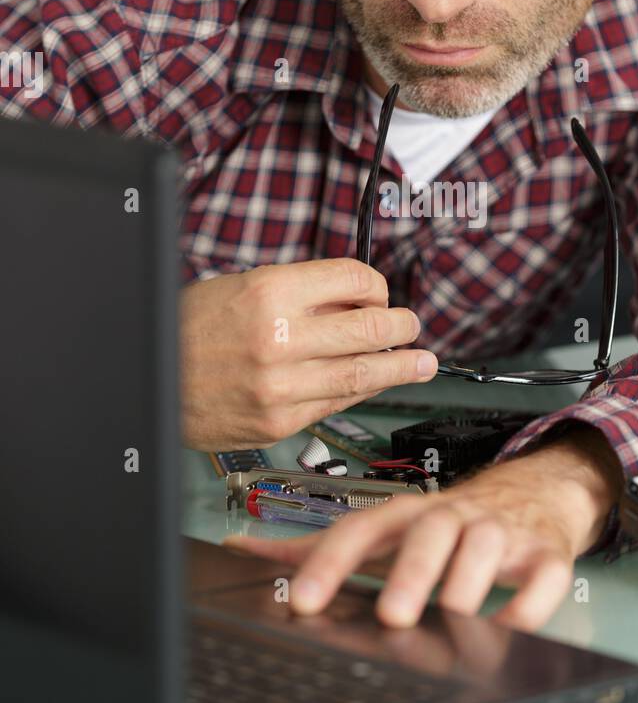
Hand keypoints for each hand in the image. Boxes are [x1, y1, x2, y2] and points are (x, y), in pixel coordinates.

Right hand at [179, 258, 437, 449]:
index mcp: (271, 291)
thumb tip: (357, 301)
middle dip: (402, 328)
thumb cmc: (192, 330)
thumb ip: (300, 293)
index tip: (380, 296)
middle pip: (371, 330)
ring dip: (401, 368)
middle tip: (413, 327)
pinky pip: (336, 404)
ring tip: (422, 364)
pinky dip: (360, 392)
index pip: (355, 281)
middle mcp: (281, 337)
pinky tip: (373, 385)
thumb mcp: (242, 287)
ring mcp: (282, 385)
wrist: (151, 381)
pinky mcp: (279, 421)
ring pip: (363, 374)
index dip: (377, 288)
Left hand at [225, 433, 621, 631]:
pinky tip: (513, 624)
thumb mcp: (384, 529)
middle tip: (390, 615)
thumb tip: (240, 551)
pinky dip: (532, 601)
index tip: (305, 601)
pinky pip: (544, 574)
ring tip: (453, 618)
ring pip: (486, 547)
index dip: (332, 561)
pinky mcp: (544, 554)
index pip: (363, 528)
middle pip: (429, 532)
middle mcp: (451, 517)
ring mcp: (500, 533)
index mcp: (406, 514)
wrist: (535, 490)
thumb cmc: (446, 521)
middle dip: (411, 572)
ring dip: (469, 581)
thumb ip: (318, 546)